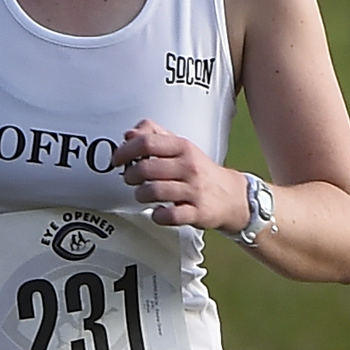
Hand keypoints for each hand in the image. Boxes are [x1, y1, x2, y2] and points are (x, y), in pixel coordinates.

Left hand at [114, 118, 250, 231]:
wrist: (231, 195)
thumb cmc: (199, 170)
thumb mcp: (180, 146)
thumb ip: (154, 135)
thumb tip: (129, 134)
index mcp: (182, 147)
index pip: (146, 142)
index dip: (125, 151)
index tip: (118, 159)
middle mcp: (188, 166)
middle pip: (146, 168)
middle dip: (130, 176)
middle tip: (130, 179)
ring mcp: (194, 190)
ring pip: (154, 191)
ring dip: (141, 195)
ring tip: (143, 194)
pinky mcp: (197, 212)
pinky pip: (170, 215)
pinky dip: (158, 215)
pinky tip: (158, 211)